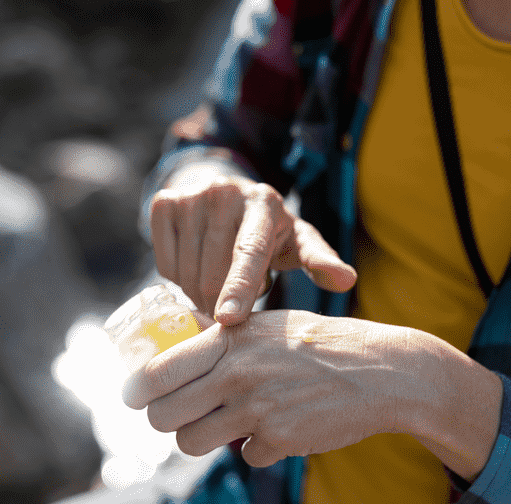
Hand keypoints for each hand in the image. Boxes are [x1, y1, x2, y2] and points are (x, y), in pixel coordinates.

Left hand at [122, 310, 405, 466]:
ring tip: (226, 423)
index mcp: (229, 338)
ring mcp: (257, 408)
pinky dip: (257, 447)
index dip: (136, 390)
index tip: (133, 397)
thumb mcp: (266, 325)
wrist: (379, 371)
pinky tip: (280, 426)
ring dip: (203, 437)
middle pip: (164, 416)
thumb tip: (175, 338)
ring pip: (191, 442)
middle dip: (166, 421)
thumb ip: (222, 335)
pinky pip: (244, 455)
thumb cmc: (319, 344)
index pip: (157, 372)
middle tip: (180, 416)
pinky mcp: (279, 440)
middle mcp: (237, 372)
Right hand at [150, 170, 356, 323]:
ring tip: (219, 283)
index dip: (240, 287)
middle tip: (232, 312)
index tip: (228, 319)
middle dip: (220, 304)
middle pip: (213, 271)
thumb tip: (347, 280)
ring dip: (200, 293)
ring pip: (186, 271)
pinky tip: (196, 266)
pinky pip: (165, 263)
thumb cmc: (270, 231)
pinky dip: (178, 277)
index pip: (250, 252)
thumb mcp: (298, 242)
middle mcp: (225, 192)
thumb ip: (320, 261)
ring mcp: (191, 194)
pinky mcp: (163, 201)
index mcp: (264, 202)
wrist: (227, 194)